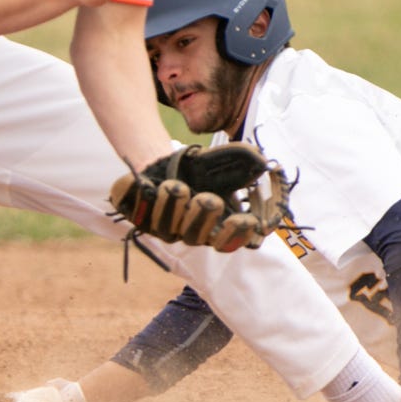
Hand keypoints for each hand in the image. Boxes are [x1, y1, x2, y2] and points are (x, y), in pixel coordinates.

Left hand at [108, 144, 291, 252]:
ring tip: (175, 186)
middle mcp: (190, 232)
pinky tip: (148, 185)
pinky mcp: (139, 217)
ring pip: (166, 230)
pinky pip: (137, 215)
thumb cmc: (202, 167)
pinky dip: (142, 201)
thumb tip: (263, 163)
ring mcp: (163, 228)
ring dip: (172, 208)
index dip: (237, 235)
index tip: (246, 220)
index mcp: (216, 225)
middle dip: (202, 218)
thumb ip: (246, 160)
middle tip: (207, 199)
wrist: (166, 161)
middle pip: (198, 238)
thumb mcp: (226, 160)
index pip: (231, 241)